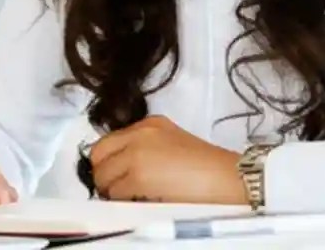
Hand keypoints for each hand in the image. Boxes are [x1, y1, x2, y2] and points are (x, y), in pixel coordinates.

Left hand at [89, 115, 245, 203]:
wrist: (227, 177)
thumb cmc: (207, 166)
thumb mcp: (172, 142)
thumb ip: (146, 146)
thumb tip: (122, 167)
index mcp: (149, 123)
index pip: (109, 140)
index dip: (107, 161)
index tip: (113, 174)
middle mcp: (139, 133)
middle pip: (98, 154)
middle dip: (102, 174)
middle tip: (114, 189)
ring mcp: (136, 154)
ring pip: (103, 175)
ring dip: (111, 189)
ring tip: (129, 197)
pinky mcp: (137, 176)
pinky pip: (115, 192)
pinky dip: (121, 200)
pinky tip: (139, 201)